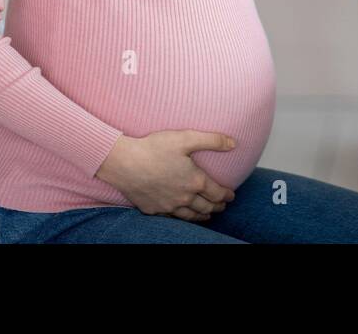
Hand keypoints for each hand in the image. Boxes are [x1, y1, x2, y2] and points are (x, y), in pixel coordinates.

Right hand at [96, 129, 236, 220]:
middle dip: (217, 207)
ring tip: (208, 215)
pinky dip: (182, 219)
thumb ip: (212, 140)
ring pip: (190, 216)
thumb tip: (233, 143)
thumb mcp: (186, 138)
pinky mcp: (153, 209)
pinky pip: (172, 219)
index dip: (226, 195)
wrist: (124, 163)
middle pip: (206, 207)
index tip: (231, 196)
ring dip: (202, 216)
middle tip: (222, 206)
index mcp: (195, 181)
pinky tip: (182, 216)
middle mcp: (184, 197)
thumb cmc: (154, 148)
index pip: (217, 193)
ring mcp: (168, 206)